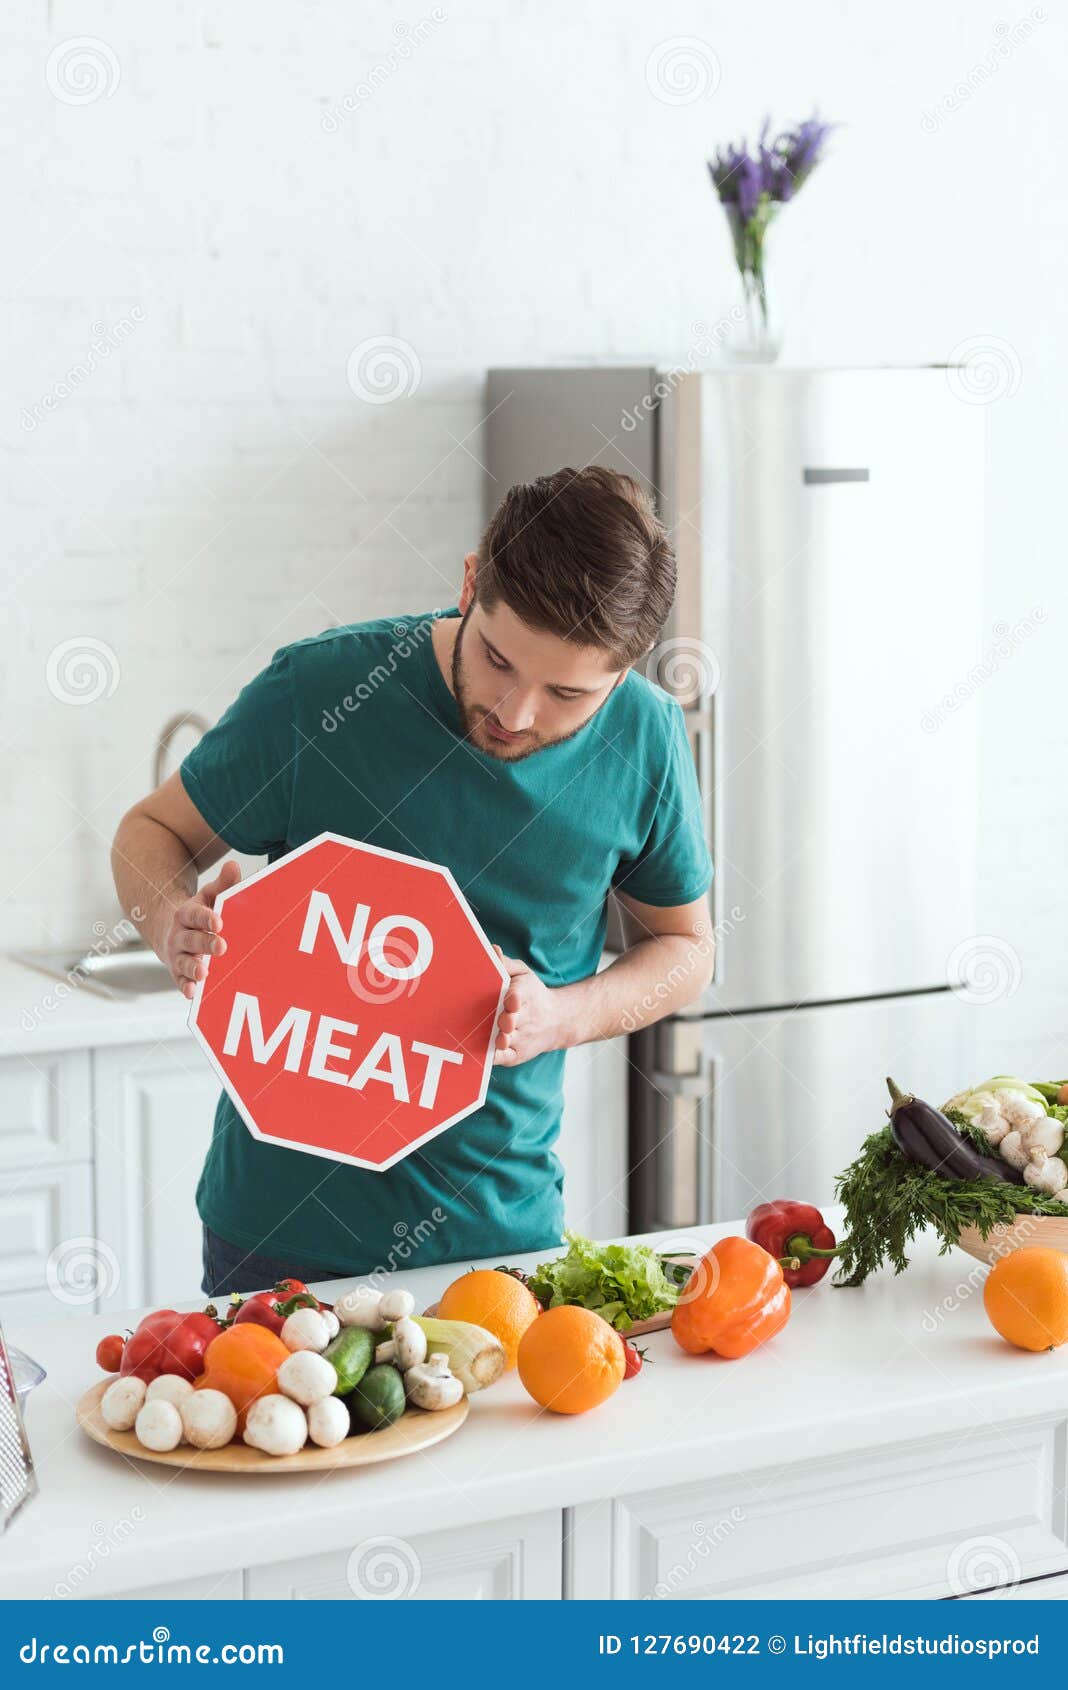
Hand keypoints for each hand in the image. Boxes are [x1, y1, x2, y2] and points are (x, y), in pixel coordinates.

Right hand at [163, 859, 240, 999]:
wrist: (170, 929)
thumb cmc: (199, 912)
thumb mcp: (210, 896)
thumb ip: (223, 884)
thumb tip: (233, 866)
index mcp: (187, 914)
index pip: (196, 915)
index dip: (206, 918)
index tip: (219, 922)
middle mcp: (179, 935)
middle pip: (191, 939)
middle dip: (205, 943)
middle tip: (222, 946)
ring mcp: (177, 955)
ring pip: (184, 962)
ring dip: (193, 968)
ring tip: (203, 973)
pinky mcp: (178, 972)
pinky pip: (180, 981)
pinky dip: (185, 987)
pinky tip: (192, 993)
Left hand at [492, 948, 563, 1066]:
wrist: (558, 1022)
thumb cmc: (532, 994)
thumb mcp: (524, 974)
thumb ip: (506, 964)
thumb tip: (492, 950)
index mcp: (526, 994)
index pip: (520, 996)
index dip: (514, 999)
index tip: (512, 1000)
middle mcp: (526, 1018)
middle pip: (512, 1020)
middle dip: (507, 1021)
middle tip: (504, 1021)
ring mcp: (522, 1038)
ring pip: (508, 1041)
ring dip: (500, 1040)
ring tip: (497, 1039)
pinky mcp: (517, 1055)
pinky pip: (504, 1058)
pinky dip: (494, 1057)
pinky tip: (484, 1052)